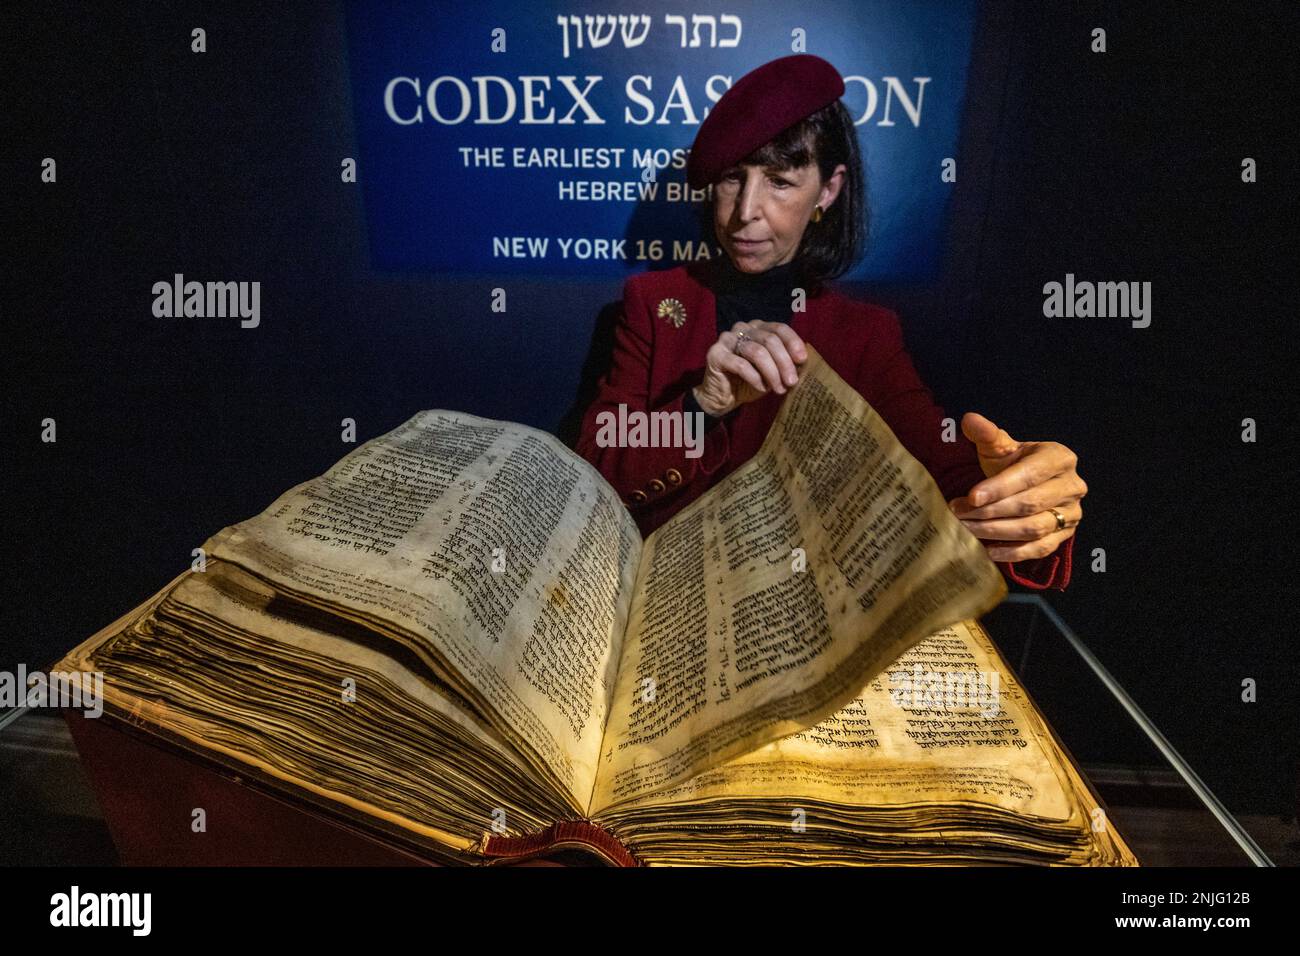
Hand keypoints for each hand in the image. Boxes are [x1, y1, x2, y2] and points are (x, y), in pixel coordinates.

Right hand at [693, 321, 807, 416]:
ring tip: (779, 389)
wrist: (724, 397)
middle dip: (784, 362)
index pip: (779, 328)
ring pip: (757, 352)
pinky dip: (755, 378)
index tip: (802, 360)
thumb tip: (803, 362)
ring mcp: (727, 339)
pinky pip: (741, 365)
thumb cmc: (751, 381)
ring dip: (772, 373)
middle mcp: (742, 328)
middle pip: (769, 340)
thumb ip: (785, 362)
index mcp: (758, 328)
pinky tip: (762, 388)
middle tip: (792, 381)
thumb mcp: (773, 370)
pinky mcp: (716, 354)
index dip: (793, 342)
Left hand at [947, 412, 1085, 562]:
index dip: (999, 487)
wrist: (1028, 483)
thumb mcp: (1000, 446)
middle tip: (959, 514)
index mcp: (1059, 458)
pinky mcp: (1064, 535)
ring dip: (997, 531)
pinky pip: (1040, 548)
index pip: (1029, 475)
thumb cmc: (1012, 463)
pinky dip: (1014, 553)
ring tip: (967, 530)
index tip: (971, 496)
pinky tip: (988, 550)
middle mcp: (1072, 486)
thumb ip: (986, 434)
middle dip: (991, 511)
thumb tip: (970, 419)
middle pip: (1030, 503)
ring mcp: (1071, 513)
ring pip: (1034, 527)